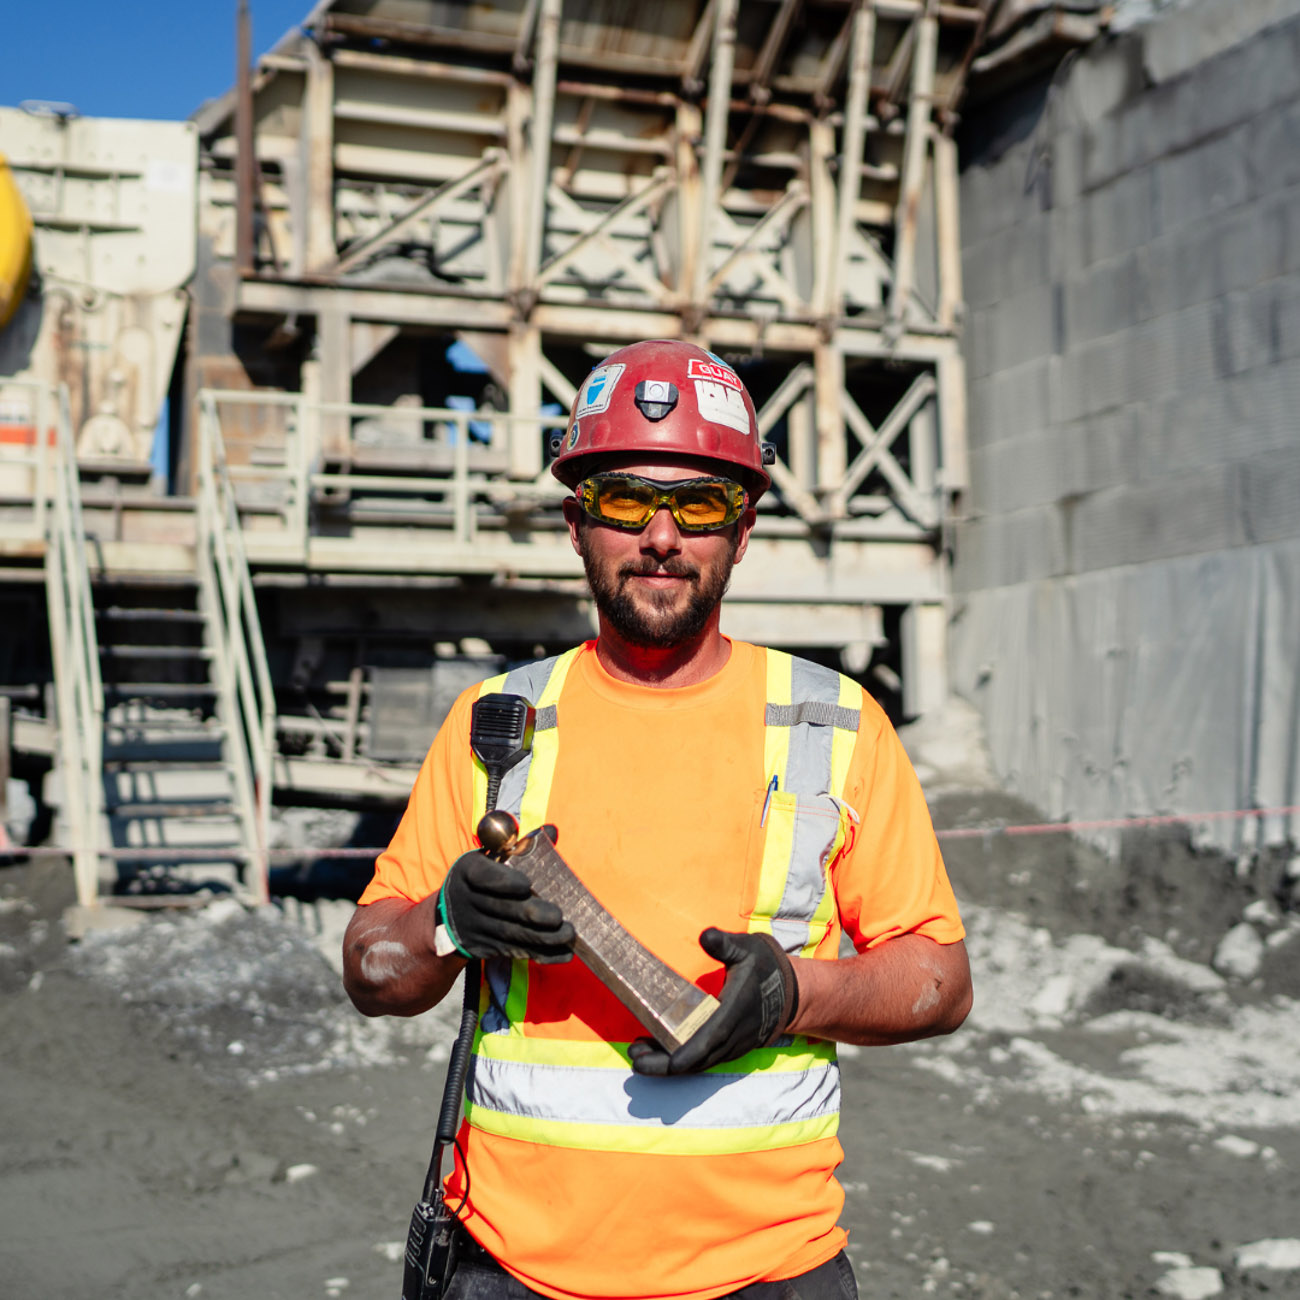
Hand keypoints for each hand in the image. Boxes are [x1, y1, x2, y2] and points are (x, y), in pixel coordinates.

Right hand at [437, 847, 574, 962]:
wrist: (449, 915)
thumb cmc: (482, 877)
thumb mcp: (491, 856)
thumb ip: (522, 845)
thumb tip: (552, 830)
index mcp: (468, 871)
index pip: (482, 876)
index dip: (503, 881)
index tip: (526, 884)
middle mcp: (467, 900)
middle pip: (502, 910)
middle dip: (532, 915)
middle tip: (558, 917)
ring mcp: (475, 928)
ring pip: (511, 935)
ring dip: (542, 938)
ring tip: (568, 934)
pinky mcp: (485, 949)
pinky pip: (515, 952)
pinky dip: (541, 954)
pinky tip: (563, 953)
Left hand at [628, 928, 798, 1074]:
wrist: (793, 992)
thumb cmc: (767, 967)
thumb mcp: (748, 949)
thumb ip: (725, 945)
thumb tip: (705, 935)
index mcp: (735, 1012)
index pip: (711, 1039)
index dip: (691, 1053)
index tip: (671, 1063)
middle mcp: (733, 1036)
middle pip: (697, 1059)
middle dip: (665, 1064)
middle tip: (635, 1059)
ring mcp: (732, 1045)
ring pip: (698, 1063)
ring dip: (668, 1064)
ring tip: (638, 1054)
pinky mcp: (729, 1047)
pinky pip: (703, 1059)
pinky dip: (681, 1059)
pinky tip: (659, 1049)